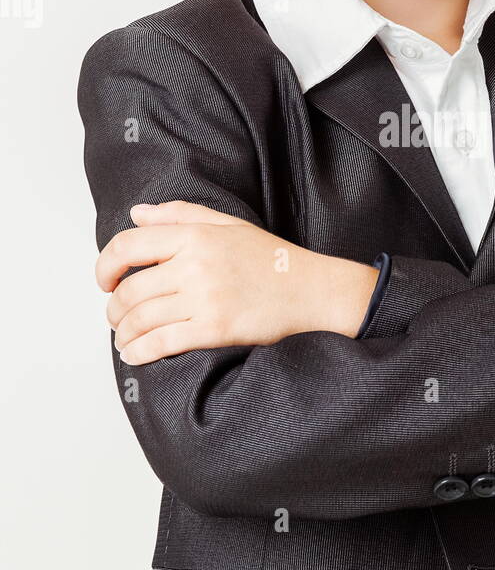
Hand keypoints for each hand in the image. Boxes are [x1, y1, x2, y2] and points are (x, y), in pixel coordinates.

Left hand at [96, 200, 378, 362]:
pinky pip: (162, 343)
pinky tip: (135, 355)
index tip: (105, 280)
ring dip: (123, 333)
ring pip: (141, 319)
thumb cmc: (274, 260)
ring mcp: (205, 298)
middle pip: (130, 289)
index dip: (106, 265)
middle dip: (114, 308)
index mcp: (196, 235)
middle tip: (116, 316)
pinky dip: (140, 352)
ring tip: (124, 338)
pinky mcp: (215, 329)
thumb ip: (180, 215)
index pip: (129, 246)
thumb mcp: (228, 224)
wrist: (314, 292)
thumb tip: (136, 214)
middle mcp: (195, 265)